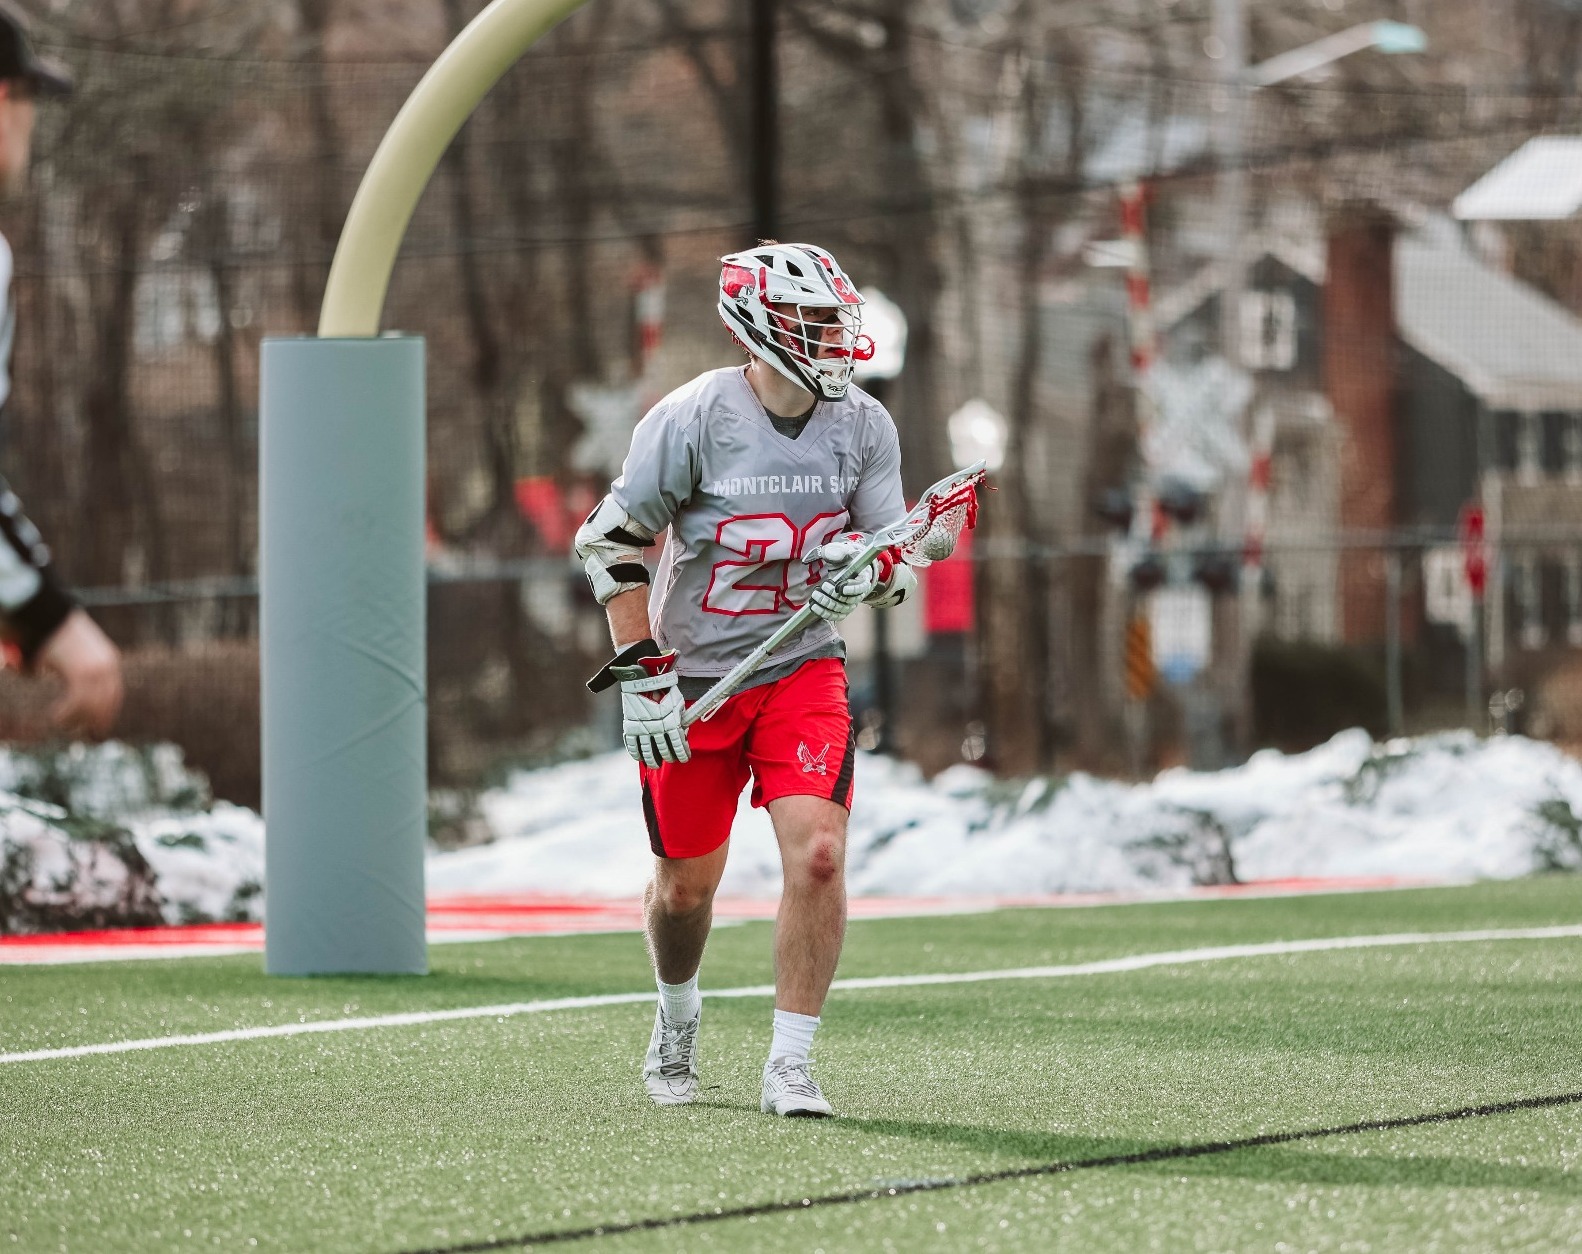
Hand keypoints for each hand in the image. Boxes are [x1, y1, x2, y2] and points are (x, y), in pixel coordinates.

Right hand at [35, 609, 122, 739]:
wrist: (46, 614)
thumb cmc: (54, 632)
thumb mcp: (72, 653)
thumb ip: (73, 670)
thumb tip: (64, 686)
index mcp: (109, 661)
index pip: (114, 694)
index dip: (108, 713)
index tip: (101, 727)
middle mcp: (107, 666)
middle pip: (107, 703)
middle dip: (98, 722)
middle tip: (90, 736)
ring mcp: (96, 670)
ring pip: (92, 706)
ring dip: (77, 720)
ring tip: (64, 725)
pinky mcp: (81, 672)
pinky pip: (78, 702)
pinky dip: (68, 714)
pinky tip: (56, 717)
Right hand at [609, 647, 689, 767]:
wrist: (643, 679)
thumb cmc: (664, 689)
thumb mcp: (678, 703)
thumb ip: (680, 719)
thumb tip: (682, 733)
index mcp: (670, 722)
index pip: (678, 744)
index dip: (682, 754)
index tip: (684, 758)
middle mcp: (656, 728)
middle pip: (663, 750)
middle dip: (668, 757)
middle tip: (670, 760)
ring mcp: (642, 729)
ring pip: (647, 751)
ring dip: (652, 760)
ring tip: (655, 764)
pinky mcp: (630, 726)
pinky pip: (632, 745)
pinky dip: (636, 753)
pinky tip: (640, 758)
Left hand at [805, 533, 880, 623]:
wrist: (843, 566)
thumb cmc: (844, 558)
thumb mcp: (841, 550)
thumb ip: (837, 551)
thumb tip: (831, 555)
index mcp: (862, 578)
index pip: (861, 587)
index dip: (852, 589)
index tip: (839, 588)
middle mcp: (858, 593)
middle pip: (849, 600)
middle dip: (833, 595)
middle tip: (822, 586)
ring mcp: (850, 603)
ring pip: (841, 609)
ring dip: (827, 604)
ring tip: (815, 596)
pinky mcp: (841, 610)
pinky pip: (835, 616)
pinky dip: (824, 613)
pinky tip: (814, 607)